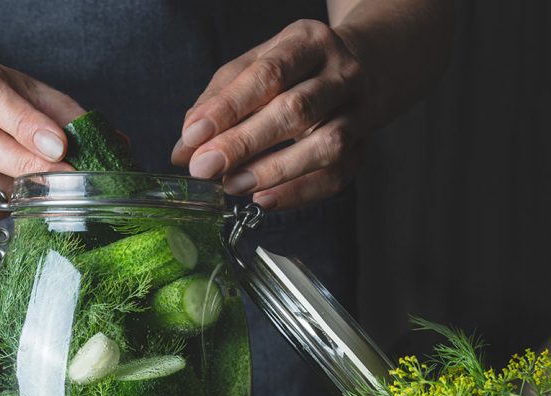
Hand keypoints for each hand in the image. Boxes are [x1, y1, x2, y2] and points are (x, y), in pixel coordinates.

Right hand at [0, 54, 85, 226]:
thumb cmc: (3, 106)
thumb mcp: (34, 96)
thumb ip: (69, 116)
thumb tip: (115, 145)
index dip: (26, 125)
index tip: (60, 146)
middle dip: (24, 163)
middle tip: (63, 178)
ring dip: (3, 189)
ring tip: (35, 192)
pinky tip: (10, 204)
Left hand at [171, 20, 365, 210]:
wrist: (365, 68)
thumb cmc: (296, 69)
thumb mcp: (255, 66)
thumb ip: (217, 102)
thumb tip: (184, 149)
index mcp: (308, 42)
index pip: (267, 74)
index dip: (229, 107)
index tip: (194, 135)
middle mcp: (342, 73)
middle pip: (295, 110)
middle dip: (244, 142)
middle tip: (204, 167)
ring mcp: (358, 112)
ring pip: (324, 145)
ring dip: (273, 170)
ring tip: (231, 185)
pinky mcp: (364, 148)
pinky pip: (335, 176)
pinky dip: (298, 192)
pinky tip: (264, 198)